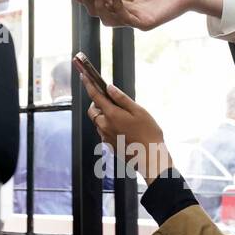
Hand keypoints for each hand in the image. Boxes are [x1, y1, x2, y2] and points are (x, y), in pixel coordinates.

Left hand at [75, 62, 170, 182]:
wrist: (150, 158)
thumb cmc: (148, 134)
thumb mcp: (138, 111)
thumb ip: (122, 99)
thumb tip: (110, 88)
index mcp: (111, 115)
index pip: (95, 96)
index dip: (88, 84)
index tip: (84, 76)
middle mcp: (104, 126)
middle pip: (93, 111)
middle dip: (97, 103)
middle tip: (110, 101)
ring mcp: (105, 137)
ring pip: (98, 122)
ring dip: (104, 116)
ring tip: (122, 117)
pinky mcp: (109, 146)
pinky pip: (104, 133)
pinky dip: (109, 127)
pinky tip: (124, 130)